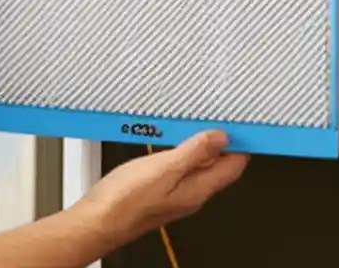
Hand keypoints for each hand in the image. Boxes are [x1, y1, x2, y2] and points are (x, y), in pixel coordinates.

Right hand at [74, 131, 248, 247]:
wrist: (97, 221)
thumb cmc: (125, 201)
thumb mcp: (165, 168)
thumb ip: (195, 152)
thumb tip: (221, 138)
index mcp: (198, 190)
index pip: (234, 166)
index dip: (240, 144)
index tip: (238, 123)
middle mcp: (191, 194)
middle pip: (217, 166)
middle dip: (221, 142)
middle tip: (216, 117)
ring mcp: (175, 193)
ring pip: (197, 167)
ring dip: (200, 146)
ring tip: (195, 124)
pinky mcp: (158, 190)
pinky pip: (179, 169)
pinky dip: (182, 153)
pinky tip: (171, 142)